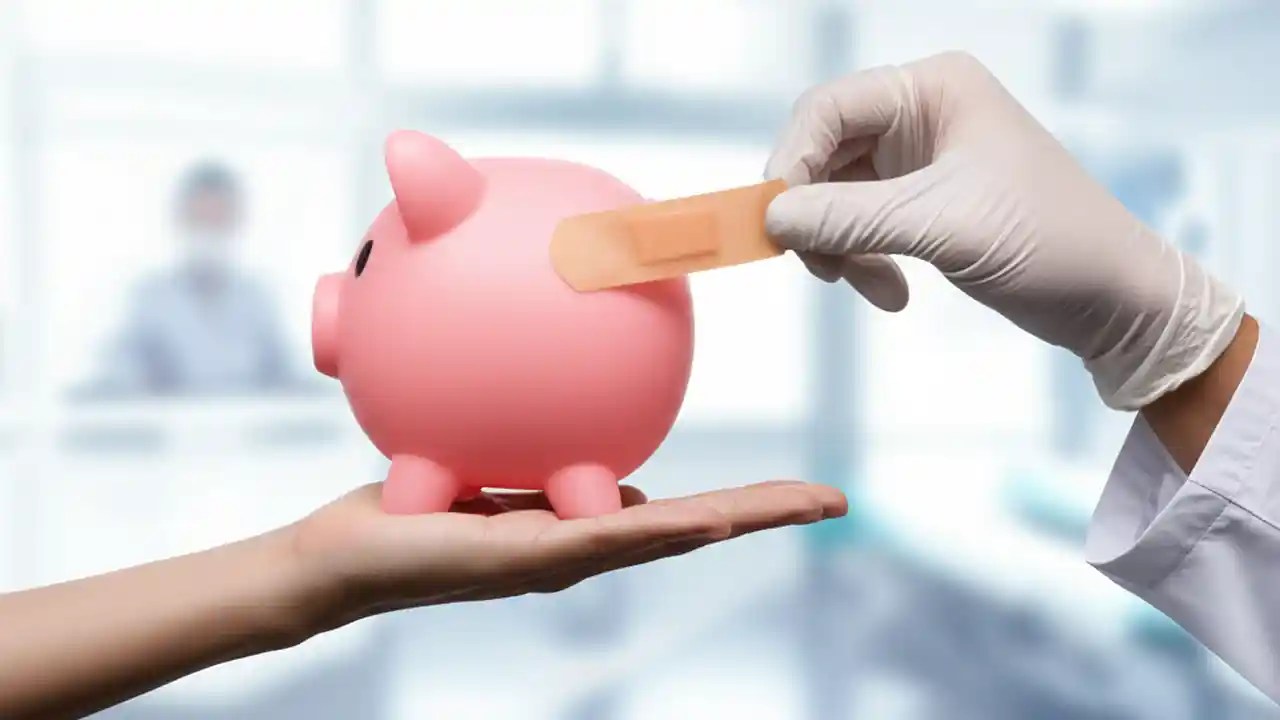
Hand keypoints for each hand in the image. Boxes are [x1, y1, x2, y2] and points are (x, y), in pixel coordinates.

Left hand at [286, 480, 846, 635]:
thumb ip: (551, 474)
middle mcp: (583, 552)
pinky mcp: (525, 560)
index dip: (743, 507)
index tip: (800, 495)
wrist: (345, 559)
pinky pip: (601, 537)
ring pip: (665, 537)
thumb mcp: (493, 473)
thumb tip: (620, 477)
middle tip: (833, 500)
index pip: (679, 515)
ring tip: (801, 506)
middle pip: (693, 530)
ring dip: (735, 521)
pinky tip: (702, 519)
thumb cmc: (411, 512)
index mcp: (582, 531)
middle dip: (764, 516)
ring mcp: (560, 561)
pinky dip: (659, 530)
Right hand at [764, 51, 1242, 409]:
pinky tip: (893, 293)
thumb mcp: (942, 226)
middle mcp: (923, 114)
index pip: (827, 109)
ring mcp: (921, 160)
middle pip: (823, 154)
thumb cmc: (1053, 243)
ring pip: (836, 197)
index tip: (778, 223)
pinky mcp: (922, 202)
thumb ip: (850, 217)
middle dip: (816, 215)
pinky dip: (863, 261)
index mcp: (935, 89)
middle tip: (819, 267)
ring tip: (872, 286)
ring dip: (841, 248)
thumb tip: (773, 217)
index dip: (792, 162)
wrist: (1115, 301)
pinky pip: (860, 225)